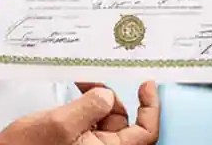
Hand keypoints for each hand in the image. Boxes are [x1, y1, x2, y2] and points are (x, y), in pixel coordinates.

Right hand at [0, 83, 159, 144]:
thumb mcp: (61, 123)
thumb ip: (90, 106)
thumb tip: (108, 95)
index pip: (145, 132)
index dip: (150, 107)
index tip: (146, 83)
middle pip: (124, 123)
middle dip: (111, 98)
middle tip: (91, 81)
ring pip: (107, 121)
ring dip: (96, 101)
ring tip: (78, 87)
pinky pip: (90, 124)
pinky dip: (85, 108)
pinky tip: (73, 98)